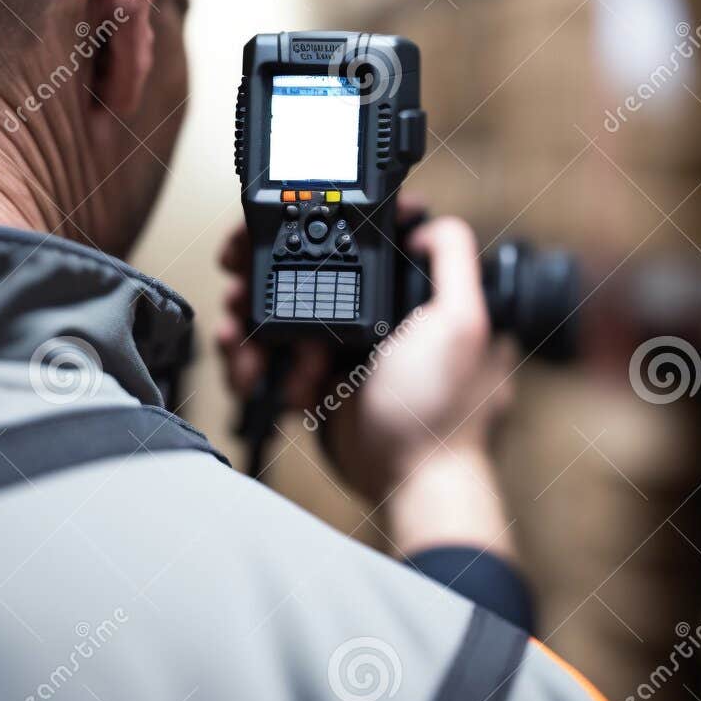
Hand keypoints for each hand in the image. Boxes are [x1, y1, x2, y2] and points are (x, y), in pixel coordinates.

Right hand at [216, 214, 518, 559]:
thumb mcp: (461, 323)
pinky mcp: (316, 382)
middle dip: (262, 275)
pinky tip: (248, 368)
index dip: (313, 230)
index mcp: (405, 295)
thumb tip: (427, 221)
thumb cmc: (440, 410)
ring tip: (238, 336)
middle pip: (303, 273)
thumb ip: (453, 262)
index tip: (277, 225)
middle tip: (238, 279)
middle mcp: (373, 316)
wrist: (407, 479)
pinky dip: (251, 361)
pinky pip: (271, 359)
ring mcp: (342, 350)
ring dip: (249, 325)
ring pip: (278, 316)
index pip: (351, 242)